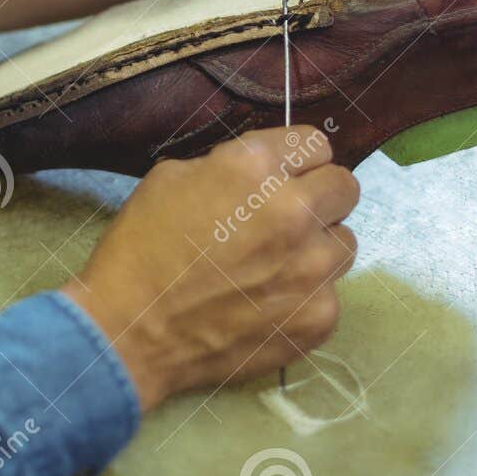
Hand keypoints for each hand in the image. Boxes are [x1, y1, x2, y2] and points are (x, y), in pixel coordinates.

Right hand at [61, 127, 359, 413]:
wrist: (130, 331)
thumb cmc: (141, 249)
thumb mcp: (172, 178)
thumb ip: (229, 165)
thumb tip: (265, 174)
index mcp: (255, 168)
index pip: (315, 144)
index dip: (298, 161)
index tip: (286, 177)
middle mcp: (295, 211)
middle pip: (345, 188)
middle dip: (319, 198)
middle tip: (287, 219)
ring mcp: (313, 269)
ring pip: (344, 243)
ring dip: (317, 249)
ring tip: (276, 268)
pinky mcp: (318, 317)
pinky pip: (330, 294)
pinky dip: (306, 298)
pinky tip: (267, 306)